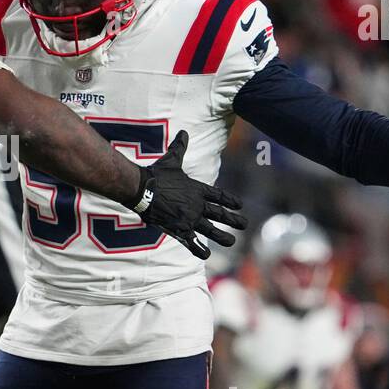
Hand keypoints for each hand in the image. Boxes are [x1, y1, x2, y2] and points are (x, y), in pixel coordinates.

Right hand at [134, 132, 246, 259]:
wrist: (143, 189)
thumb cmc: (157, 173)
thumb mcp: (172, 159)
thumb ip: (180, 147)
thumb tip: (184, 131)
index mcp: (198, 189)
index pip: (219, 196)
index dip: (230, 201)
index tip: (240, 205)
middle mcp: (197, 205)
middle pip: (220, 214)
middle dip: (234, 220)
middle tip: (244, 224)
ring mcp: (189, 218)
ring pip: (211, 230)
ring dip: (223, 237)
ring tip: (232, 242)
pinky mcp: (178, 229)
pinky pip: (191, 242)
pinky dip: (199, 249)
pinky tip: (207, 256)